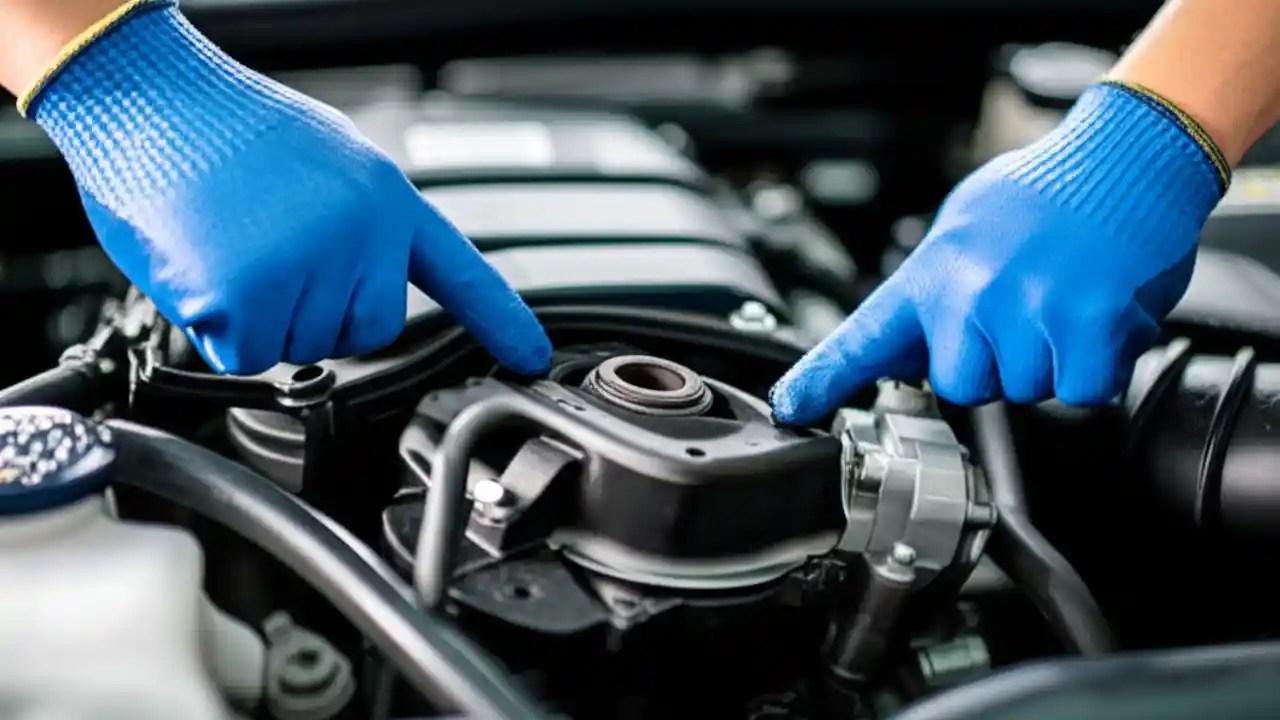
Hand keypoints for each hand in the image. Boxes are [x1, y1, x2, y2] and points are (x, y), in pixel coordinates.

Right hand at [27, 2, 549, 374]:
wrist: (150, 93)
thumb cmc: (221, 125)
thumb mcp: (321, 164)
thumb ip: (354, 225)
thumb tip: (353, 280)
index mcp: (385, 198)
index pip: (458, 270)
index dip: (499, 318)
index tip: (530, 357)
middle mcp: (362, 233)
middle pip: (362, 332)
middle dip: (313, 315)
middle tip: (265, 257)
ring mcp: (312, 263)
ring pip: (298, 347)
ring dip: (259, 316)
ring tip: (228, 244)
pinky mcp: (251, 292)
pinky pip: (244, 353)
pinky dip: (216, 327)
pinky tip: (203, 265)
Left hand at [771, 81, 1227, 424]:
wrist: (1126, 155)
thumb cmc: (1048, 192)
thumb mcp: (965, 230)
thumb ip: (936, 293)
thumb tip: (908, 353)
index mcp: (931, 272)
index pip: (865, 338)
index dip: (823, 379)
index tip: (791, 406)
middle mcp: (968, 295)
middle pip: (963, 387)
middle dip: (998, 365)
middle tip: (1025, 313)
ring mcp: (1024, 311)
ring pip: (1028, 390)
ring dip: (1052, 359)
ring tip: (1067, 299)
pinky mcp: (1085, 326)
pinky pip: (1082, 391)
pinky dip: (1098, 366)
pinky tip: (1098, 318)